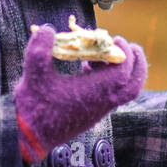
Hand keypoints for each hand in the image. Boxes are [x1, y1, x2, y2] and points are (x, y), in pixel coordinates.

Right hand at [14, 25, 147, 163]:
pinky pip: (111, 96)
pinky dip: (108, 80)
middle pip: (133, 85)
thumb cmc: (33, 106)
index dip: (125, 52)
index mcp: (94, 92)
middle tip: (131, 47)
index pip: (124, 71)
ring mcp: (98, 111)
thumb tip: (47, 29)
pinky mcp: (91, 115)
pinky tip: (87, 69)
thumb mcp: (33, 72)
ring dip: (122, 72)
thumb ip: (40, 48)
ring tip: (104, 55)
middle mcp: (102, 103)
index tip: (115, 39)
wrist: (29, 137)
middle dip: (137, 64)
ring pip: (124, 92)